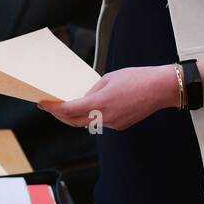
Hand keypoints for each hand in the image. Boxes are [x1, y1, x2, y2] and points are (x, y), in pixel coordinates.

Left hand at [37, 65, 178, 131]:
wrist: (160, 89)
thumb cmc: (138, 78)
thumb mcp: (109, 78)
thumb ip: (93, 90)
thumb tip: (85, 98)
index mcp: (99, 103)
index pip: (68, 110)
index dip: (53, 109)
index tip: (43, 104)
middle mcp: (105, 118)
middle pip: (74, 121)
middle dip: (60, 115)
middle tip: (51, 107)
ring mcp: (113, 124)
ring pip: (88, 122)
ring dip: (78, 115)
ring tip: (72, 104)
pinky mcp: (121, 126)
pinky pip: (102, 122)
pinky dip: (95, 115)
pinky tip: (96, 105)